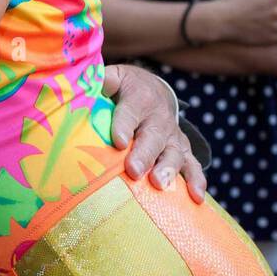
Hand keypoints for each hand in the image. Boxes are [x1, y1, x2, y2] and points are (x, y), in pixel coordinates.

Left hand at [103, 62, 206, 203]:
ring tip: (158, 183)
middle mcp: (159, 118)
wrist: (155, 89)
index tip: (118, 141)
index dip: (123, 125)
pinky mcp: (183, 150)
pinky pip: (192, 165)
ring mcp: (173, 136)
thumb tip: (81, 83)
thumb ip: (100, 80)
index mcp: (139, 99)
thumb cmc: (127, 88)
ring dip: (167, 169)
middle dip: (143, 154)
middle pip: (152, 137)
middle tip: (133, 170)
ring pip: (174, 153)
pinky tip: (195, 198)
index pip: (129, 112)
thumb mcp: (114, 77)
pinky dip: (196, 180)